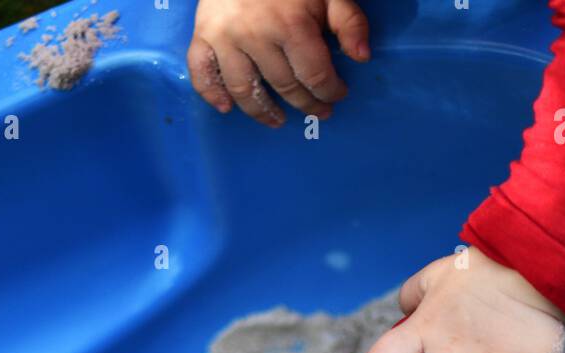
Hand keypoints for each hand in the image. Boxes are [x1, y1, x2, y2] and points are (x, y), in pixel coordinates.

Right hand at [187, 0, 369, 126]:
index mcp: (290, 24)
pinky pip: (202, 72)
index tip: (337, 94)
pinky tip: (225, 108)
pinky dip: (211, 93)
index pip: (314, 75)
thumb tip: (362, 57)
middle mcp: (256, 36)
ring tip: (277, 120)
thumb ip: (348, 21)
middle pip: (284, 86)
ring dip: (262, 111)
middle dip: (305, 103)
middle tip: (317, 110)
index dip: (330, 91)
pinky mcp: (203, 34)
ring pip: (245, 89)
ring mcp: (226, 37)